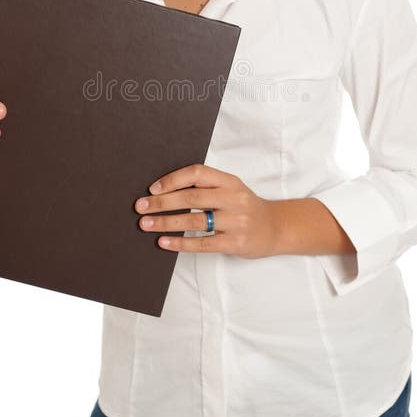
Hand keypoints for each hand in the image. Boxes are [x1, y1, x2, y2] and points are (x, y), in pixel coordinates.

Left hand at [134, 163, 280, 257]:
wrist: (276, 228)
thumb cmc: (245, 207)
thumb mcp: (232, 189)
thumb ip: (206, 187)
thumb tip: (165, 191)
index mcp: (230, 181)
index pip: (198, 174)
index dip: (173, 180)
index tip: (153, 188)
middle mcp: (234, 198)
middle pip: (192, 198)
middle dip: (162, 203)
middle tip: (140, 207)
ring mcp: (236, 221)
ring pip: (194, 222)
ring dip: (166, 223)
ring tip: (146, 224)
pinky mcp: (235, 242)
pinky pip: (202, 243)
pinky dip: (180, 243)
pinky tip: (164, 242)